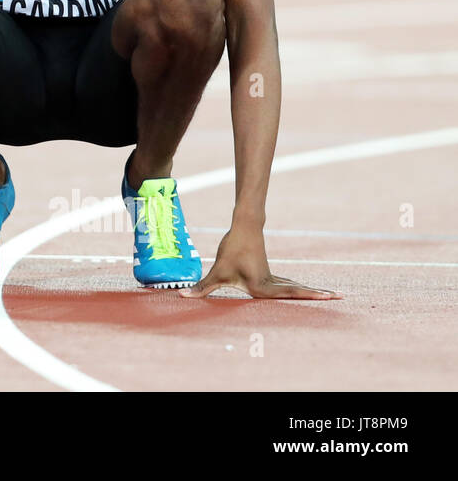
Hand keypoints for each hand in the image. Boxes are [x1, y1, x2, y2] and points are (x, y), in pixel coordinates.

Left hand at [182, 227, 338, 298]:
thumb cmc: (231, 249)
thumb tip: (183, 296)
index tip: (327, 296)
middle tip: (340, 297)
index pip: (289, 294)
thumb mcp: (216, 272)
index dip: (308, 296)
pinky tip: (308, 293)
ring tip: (333, 296)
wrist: (243, 226)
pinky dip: (300, 290)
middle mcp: (271, 284)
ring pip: (295, 287)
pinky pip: (289, 284)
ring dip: (312, 293)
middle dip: (317, 296)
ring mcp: (273, 278)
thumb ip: (202, 287)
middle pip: (298, 291)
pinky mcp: (271, 274)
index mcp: (262, 287)